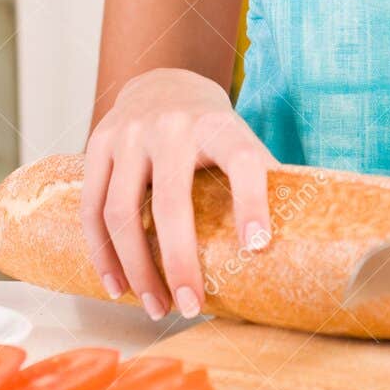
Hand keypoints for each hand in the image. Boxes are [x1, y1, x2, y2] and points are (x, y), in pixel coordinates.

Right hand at [80, 67, 274, 320]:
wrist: (163, 82)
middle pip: (172, 201)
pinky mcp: (98, 142)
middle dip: (180, 261)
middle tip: (192, 307)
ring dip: (136, 268)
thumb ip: (263, 180)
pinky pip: (91, 207)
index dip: (252, 203)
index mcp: (220, 125)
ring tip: (156, 307)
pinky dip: (102, 253)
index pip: (243, 161)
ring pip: (122, 211)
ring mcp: (129, 132)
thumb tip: (297, 243)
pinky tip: (117, 285)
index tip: (257, 247)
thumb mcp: (241, 139)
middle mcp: (172, 125)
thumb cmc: (211, 129)